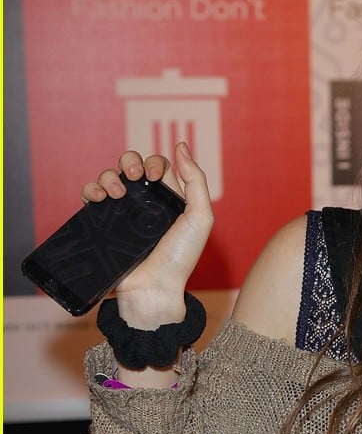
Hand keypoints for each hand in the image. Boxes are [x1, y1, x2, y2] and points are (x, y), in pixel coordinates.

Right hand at [80, 142, 213, 328]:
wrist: (153, 289)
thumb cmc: (180, 258)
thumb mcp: (199, 217)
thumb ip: (196, 180)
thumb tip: (180, 144)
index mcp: (168, 199)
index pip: (158, 166)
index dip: (155, 164)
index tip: (155, 179)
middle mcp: (144, 204)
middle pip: (131, 165)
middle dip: (130, 161)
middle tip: (136, 177)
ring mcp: (122, 213)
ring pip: (109, 177)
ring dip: (110, 176)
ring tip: (117, 193)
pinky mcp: (102, 224)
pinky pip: (90, 196)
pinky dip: (90, 189)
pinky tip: (99, 198)